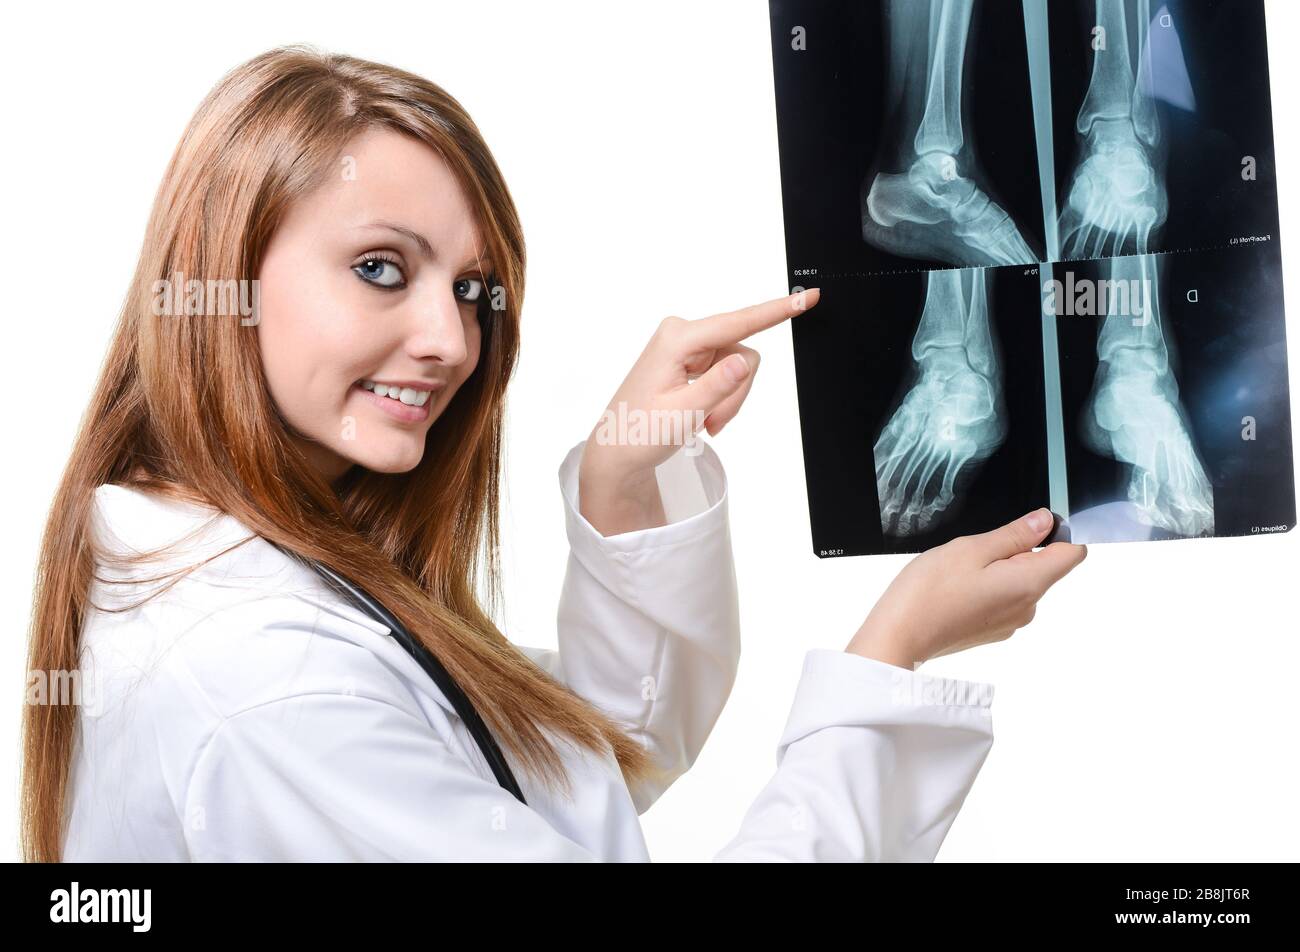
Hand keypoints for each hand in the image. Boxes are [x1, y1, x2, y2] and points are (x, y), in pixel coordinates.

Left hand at [579, 288, 820, 535]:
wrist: (618, 450)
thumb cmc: (640, 431)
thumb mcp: (683, 413)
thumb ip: (718, 387)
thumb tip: (745, 360)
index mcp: (678, 339)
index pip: (737, 322)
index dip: (776, 311)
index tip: (807, 297)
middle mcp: (683, 334)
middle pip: (743, 353)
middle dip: (736, 393)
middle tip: (714, 422)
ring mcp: (687, 345)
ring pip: (738, 368)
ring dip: (728, 401)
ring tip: (704, 422)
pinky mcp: (691, 358)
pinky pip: (727, 373)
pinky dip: (721, 400)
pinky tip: (701, 416)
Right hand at [846, 508, 1086, 667]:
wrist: (899, 636)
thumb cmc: (929, 592)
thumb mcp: (972, 548)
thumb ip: (1015, 534)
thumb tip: (1045, 521)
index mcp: (1029, 584)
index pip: (1073, 552)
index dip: (1059, 531)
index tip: (1029, 524)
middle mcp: (1028, 607)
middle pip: (1044, 567)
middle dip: (1019, 549)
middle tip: (978, 549)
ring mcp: (1011, 622)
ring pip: (1020, 581)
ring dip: (998, 568)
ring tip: (961, 571)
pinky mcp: (993, 630)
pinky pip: (1002, 599)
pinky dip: (986, 587)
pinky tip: (957, 588)